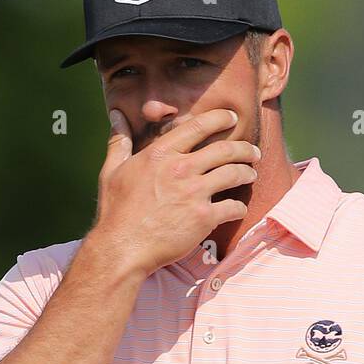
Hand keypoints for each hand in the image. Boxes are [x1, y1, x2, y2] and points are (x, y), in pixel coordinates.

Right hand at [92, 106, 261, 277]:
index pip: (198, 126)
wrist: (123, 248)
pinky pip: (232, 208)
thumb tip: (116, 115)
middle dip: (244, 148)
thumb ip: (119, 142)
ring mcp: (194, 193)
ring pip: (234, 174)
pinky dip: (239, 208)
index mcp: (161, 153)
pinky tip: (239, 209)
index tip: (231, 118)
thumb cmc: (116, 212)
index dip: (219, 118)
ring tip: (251, 174)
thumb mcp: (111, 171)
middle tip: (253, 152)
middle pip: (224, 150)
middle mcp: (181, 168)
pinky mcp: (204, 218)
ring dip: (247, 173)